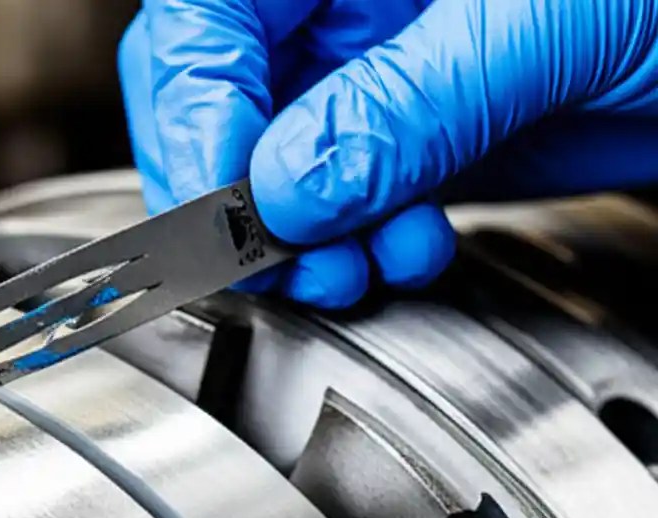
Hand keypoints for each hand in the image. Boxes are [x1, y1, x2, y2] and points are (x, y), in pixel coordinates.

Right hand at [120, 0, 657, 307]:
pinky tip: (406, 252)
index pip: (206, 22)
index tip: (224, 208)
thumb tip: (279, 190)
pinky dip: (361, 248)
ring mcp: (381, 73)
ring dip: (302, 237)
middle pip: (218, 96)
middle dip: (237, 191)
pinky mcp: (421, 140)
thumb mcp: (548, 27)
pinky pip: (348, 205)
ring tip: (353, 267)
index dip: (192, 113)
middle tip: (277, 259)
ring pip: (274, 167)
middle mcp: (348, 5)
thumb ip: (404, 106)